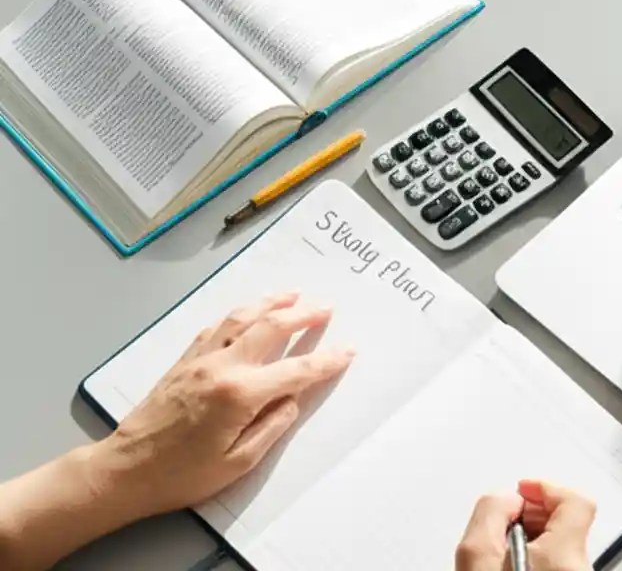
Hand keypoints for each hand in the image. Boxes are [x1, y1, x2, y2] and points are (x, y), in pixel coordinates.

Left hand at [89, 292, 353, 518]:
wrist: (126, 471)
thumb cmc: (183, 475)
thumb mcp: (239, 462)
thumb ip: (272, 426)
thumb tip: (291, 399)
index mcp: (241, 394)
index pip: (295, 371)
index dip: (325, 361)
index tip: (347, 350)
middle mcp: (222, 367)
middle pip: (270, 328)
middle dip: (302, 315)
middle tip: (324, 307)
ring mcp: (199, 360)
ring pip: (240, 318)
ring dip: (269, 303)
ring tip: (290, 295)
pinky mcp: (182, 362)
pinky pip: (214, 328)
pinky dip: (236, 316)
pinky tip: (245, 315)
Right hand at [456, 480, 595, 570]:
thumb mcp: (476, 555)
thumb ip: (490, 514)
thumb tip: (505, 498)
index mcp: (562, 558)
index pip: (576, 500)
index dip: (547, 487)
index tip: (525, 488)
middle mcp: (578, 569)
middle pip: (567, 520)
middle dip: (535, 511)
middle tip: (508, 520)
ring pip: (561, 542)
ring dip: (534, 534)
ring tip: (505, 547)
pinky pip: (558, 561)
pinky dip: (537, 553)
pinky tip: (514, 563)